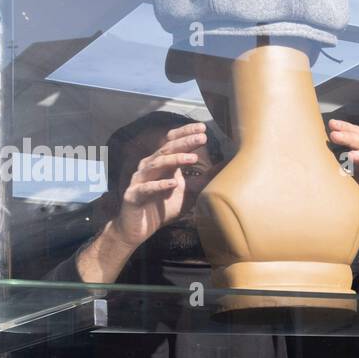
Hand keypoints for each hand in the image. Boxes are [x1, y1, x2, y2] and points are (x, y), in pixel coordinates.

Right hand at [111, 123, 209, 249]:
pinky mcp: (133, 195)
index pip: (172, 142)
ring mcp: (140, 180)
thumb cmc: (163, 208)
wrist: (139, 229)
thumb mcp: (189, 193)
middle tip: (202, 137)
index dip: (185, 133)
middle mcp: (150, 167)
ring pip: (157, 164)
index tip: (203, 128)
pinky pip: (147, 188)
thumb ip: (203, 180)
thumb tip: (224, 168)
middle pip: (167, 149)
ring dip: (175, 159)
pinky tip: (173, 184)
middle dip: (185, 142)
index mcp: (162, 164)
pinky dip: (160, 185)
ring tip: (193, 158)